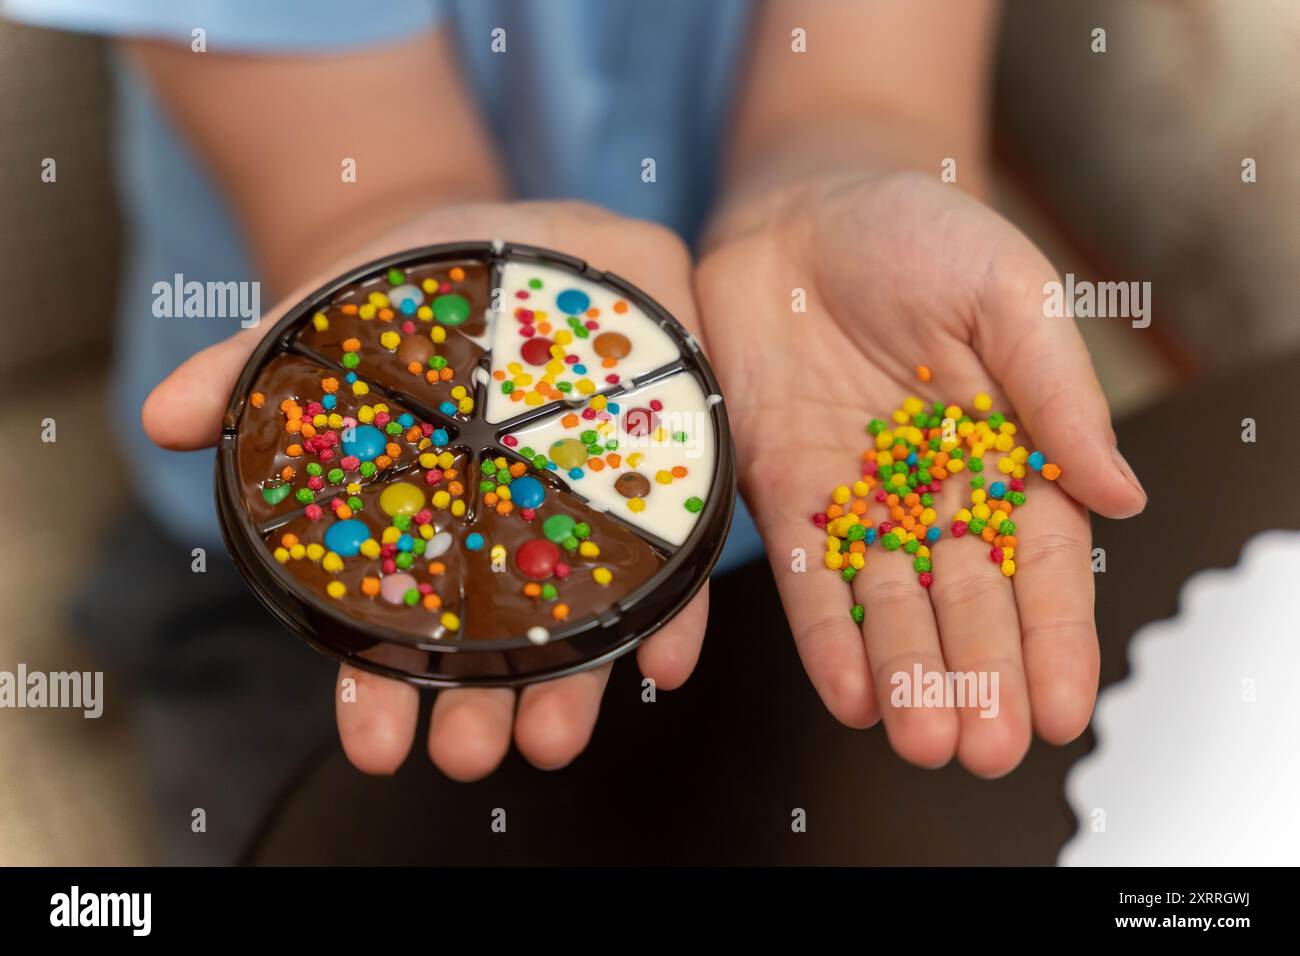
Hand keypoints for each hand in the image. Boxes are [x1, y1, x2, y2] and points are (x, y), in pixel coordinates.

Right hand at [144, 201, 707, 779]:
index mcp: (422, 520)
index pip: (393, 620)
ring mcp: (584, 510)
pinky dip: (674, 613)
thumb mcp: (329, 316)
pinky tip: (666, 662)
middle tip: (467, 750)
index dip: (376, 686)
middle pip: (496, 640)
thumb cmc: (407, 290)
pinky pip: (675, 553)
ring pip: (583, 619)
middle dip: (481, 705)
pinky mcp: (662, 474)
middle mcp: (505, 533)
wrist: (511, 242)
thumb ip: (253, 364)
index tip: (372, 741)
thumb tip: (161, 418)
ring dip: (573, 685)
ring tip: (553, 735)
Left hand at [697, 171, 1145, 775]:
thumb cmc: (917, 234)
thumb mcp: (1007, 292)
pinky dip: (826, 636)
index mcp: (1009, 452)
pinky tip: (850, 694)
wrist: (798, 208)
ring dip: (906, 674)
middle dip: (977, 677)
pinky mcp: (783, 493)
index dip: (1054, 639)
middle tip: (987, 750)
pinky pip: (807, 574)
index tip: (1064, 712)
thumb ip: (1058, 394)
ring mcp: (857, 498)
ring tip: (922, 741)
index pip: (1043, 564)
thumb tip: (1121, 497)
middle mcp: (935, 491)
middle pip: (965, 602)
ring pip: (888, 604)